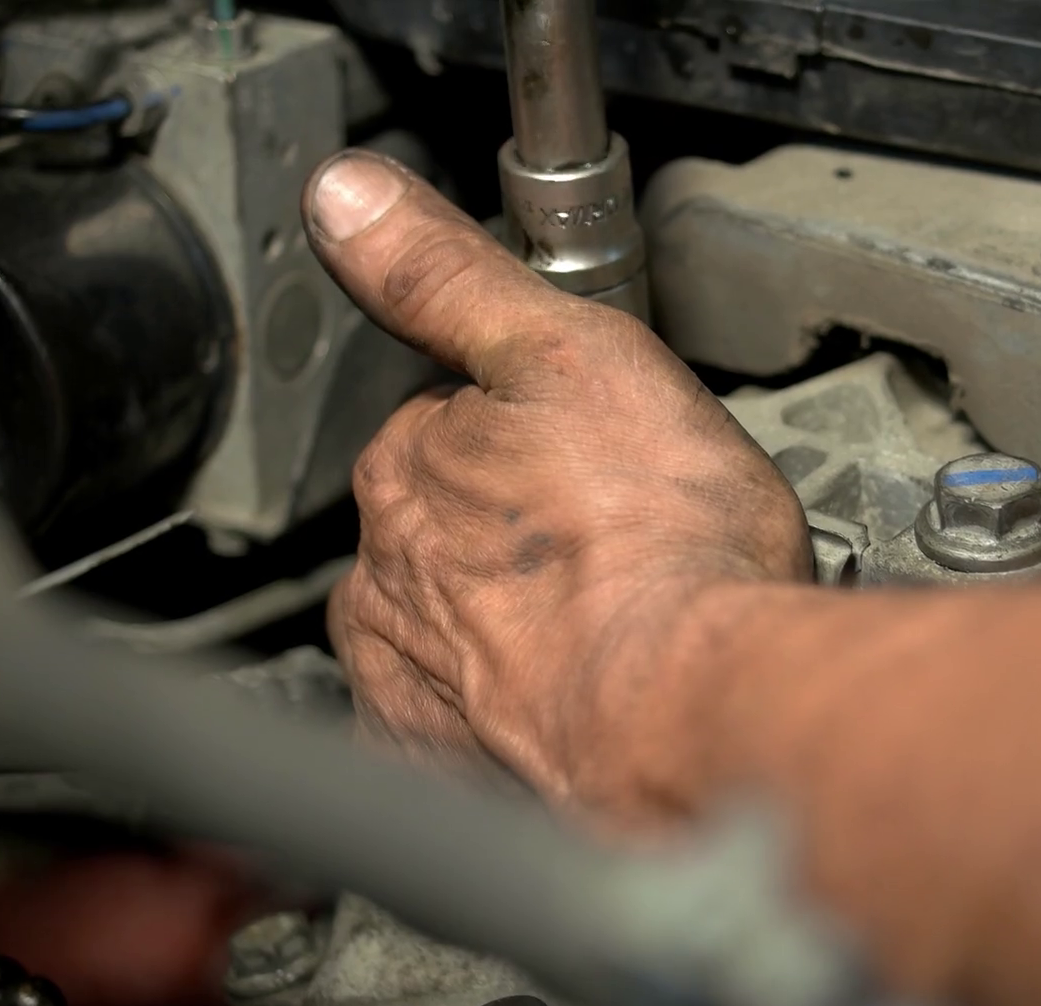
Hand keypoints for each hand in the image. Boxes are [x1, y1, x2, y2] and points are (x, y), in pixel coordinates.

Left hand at [303, 150, 810, 814]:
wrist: (696, 710)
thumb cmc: (659, 547)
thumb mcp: (566, 351)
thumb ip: (446, 275)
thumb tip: (345, 198)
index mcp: (407, 468)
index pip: (444, 432)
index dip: (524, 438)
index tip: (586, 458)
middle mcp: (382, 580)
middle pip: (442, 538)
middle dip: (511, 539)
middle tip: (612, 545)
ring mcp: (407, 685)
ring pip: (452, 637)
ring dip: (511, 631)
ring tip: (610, 628)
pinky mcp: (440, 773)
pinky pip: (456, 738)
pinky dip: (503, 725)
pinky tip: (575, 708)